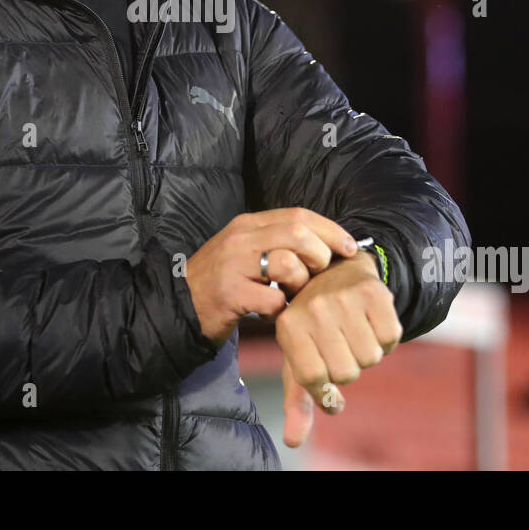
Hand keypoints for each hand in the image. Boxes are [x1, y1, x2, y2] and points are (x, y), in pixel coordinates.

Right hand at [185, 208, 358, 346]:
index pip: (298, 215)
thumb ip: (277, 242)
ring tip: (292, 296)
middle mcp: (240, 238)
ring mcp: (233, 265)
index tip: (349, 247)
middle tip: (321, 275)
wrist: (179, 305)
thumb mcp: (245, 251)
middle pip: (297, 233)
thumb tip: (326, 245)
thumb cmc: (221, 281)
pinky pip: (273, 301)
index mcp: (248, 224)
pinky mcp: (229, 295)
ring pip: (288, 264)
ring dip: (301, 284)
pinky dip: (281, 311)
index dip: (330, 230)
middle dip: (321, 255)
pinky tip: (273, 314)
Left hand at [278, 253, 401, 447]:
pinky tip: (370, 320)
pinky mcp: (374, 291)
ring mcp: (343, 298)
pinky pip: (391, 338)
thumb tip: (292, 441)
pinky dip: (386, 337)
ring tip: (354, 330)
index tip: (324, 372)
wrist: (334, 271)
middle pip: (346, 372)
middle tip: (339, 343)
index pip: (315, 380)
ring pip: (371, 357)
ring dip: (367, 351)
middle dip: (348, 366)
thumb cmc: (313, 324)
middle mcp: (313, 309)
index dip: (326, 386)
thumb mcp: (298, 358)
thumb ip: (296, 401)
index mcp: (289, 327)